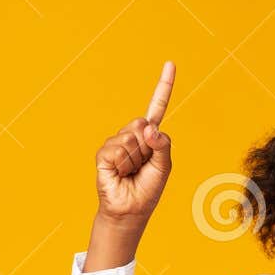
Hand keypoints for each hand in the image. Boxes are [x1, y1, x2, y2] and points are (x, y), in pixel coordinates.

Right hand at [94, 60, 174, 226]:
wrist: (130, 211)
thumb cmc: (148, 190)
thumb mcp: (164, 166)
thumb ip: (163, 145)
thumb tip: (148, 127)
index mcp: (150, 137)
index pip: (157, 107)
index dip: (164, 86)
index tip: (170, 63)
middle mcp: (132, 136)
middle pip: (143, 124)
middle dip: (146, 147)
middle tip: (142, 165)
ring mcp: (117, 144)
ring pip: (131, 137)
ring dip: (135, 159)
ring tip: (130, 172)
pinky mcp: (104, 154)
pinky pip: (117, 149)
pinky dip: (122, 163)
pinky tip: (119, 173)